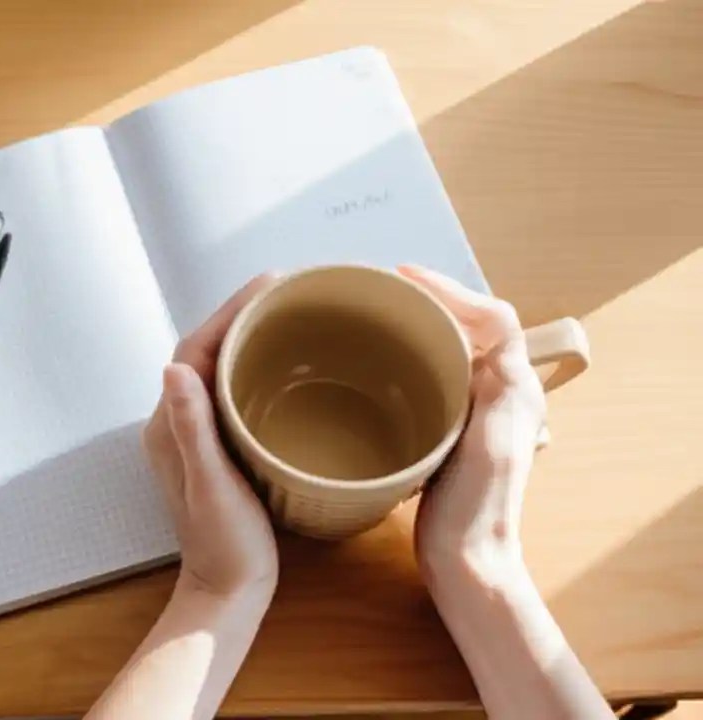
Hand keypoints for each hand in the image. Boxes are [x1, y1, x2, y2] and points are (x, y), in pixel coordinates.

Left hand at [143, 276, 278, 599]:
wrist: (229, 592)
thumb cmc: (225, 546)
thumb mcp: (211, 485)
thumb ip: (194, 428)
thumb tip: (175, 368)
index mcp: (169, 425)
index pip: (195, 348)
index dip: (230, 310)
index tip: (270, 284)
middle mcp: (177, 423)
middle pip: (209, 350)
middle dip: (244, 315)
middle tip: (289, 290)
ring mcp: (198, 436)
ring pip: (222, 369)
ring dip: (251, 338)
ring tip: (292, 314)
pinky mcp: (220, 449)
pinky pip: (235, 392)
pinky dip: (259, 369)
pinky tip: (290, 369)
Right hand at [401, 265, 545, 578]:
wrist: (466, 562)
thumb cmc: (476, 508)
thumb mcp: (490, 445)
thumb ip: (494, 392)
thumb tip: (487, 337)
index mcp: (514, 389)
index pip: (494, 317)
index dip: (453, 289)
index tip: (405, 276)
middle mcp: (499, 393)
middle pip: (471, 326)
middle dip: (432, 300)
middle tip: (384, 290)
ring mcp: (473, 412)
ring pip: (450, 349)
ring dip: (418, 325)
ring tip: (375, 315)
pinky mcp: (447, 429)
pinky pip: (431, 376)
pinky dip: (406, 358)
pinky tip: (373, 367)